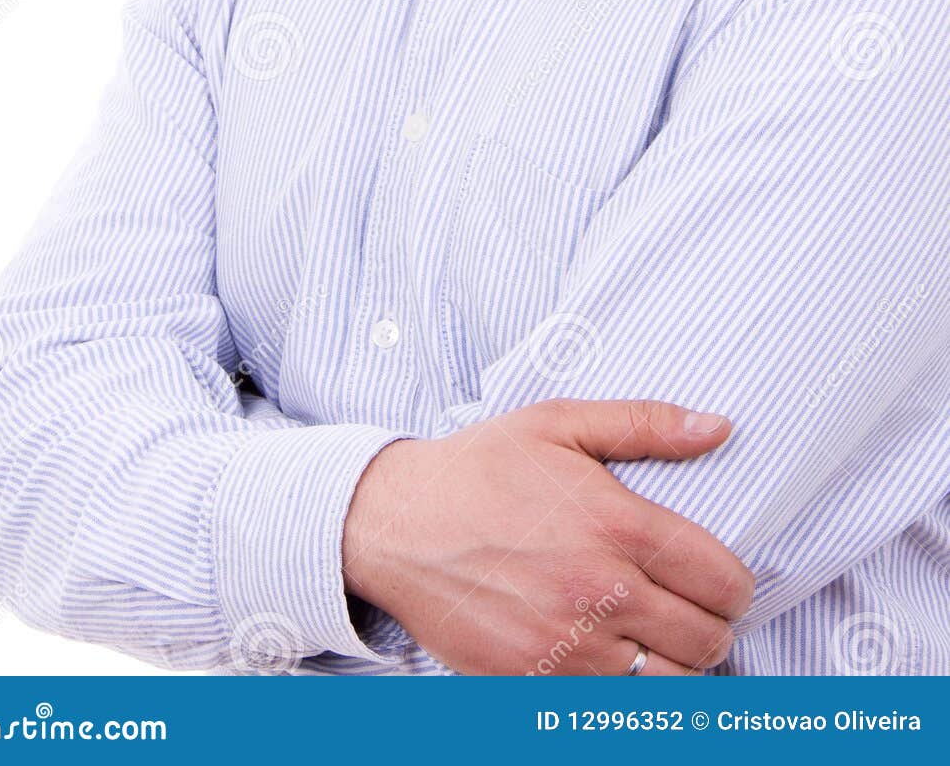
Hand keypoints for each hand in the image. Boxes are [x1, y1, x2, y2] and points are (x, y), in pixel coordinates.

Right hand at [342, 397, 754, 674]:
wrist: (396, 524)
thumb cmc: (479, 469)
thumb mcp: (559, 424)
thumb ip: (645, 424)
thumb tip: (718, 427)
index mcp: (617, 527)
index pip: (722, 580)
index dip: (735, 584)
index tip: (720, 579)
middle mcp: (602, 594)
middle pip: (707, 641)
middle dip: (711, 626)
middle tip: (690, 608)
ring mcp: (569, 648)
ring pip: (670, 686)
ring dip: (676, 666)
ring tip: (657, 638)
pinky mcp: (536, 685)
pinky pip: (613, 709)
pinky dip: (626, 691)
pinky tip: (614, 660)